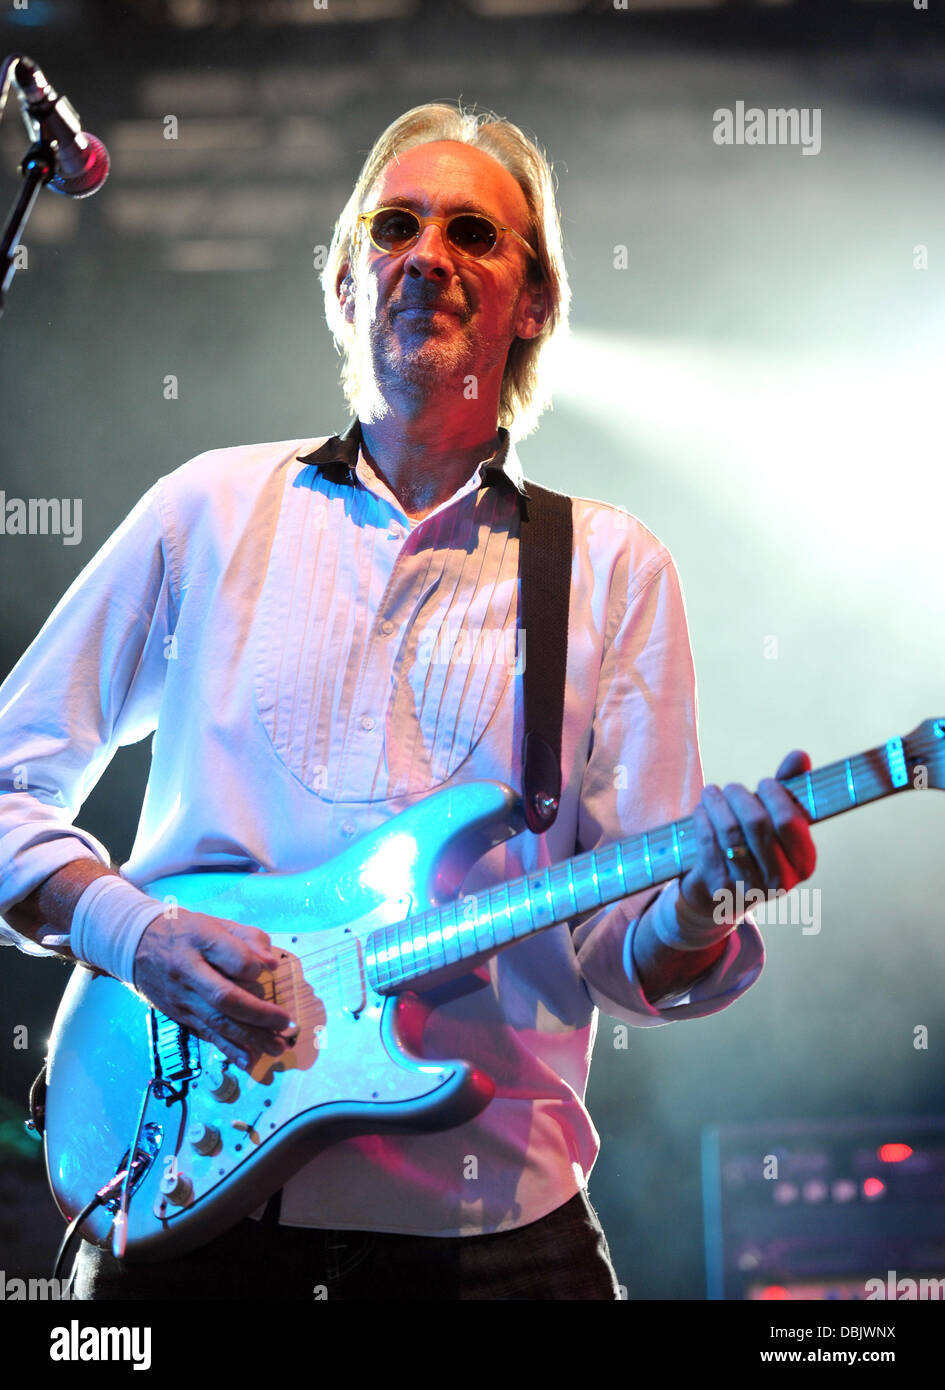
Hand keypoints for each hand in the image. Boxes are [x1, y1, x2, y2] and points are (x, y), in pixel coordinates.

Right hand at [133, 910, 292, 1071]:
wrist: (136, 944)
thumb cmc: (186, 932)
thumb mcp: (216, 923)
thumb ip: (248, 938)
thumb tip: (271, 964)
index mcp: (200, 939)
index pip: (233, 958)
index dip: (255, 967)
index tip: (271, 969)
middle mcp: (188, 970)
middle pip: (225, 998)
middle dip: (259, 1014)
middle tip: (285, 1023)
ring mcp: (181, 996)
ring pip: (217, 1022)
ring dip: (250, 1038)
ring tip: (276, 1047)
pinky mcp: (179, 1014)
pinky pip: (205, 1034)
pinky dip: (228, 1049)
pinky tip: (248, 1060)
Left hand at [679, 749, 816, 917]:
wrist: (722, 894)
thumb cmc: (754, 847)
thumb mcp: (775, 820)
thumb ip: (788, 788)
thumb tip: (800, 755)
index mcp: (804, 862)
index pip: (790, 820)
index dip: (775, 795)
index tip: (764, 782)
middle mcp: (781, 880)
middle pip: (757, 823)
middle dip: (741, 797)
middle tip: (732, 788)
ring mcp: (750, 887)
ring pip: (730, 833)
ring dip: (717, 805)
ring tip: (711, 793)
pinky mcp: (720, 888)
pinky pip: (708, 844)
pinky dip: (702, 821)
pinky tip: (701, 810)